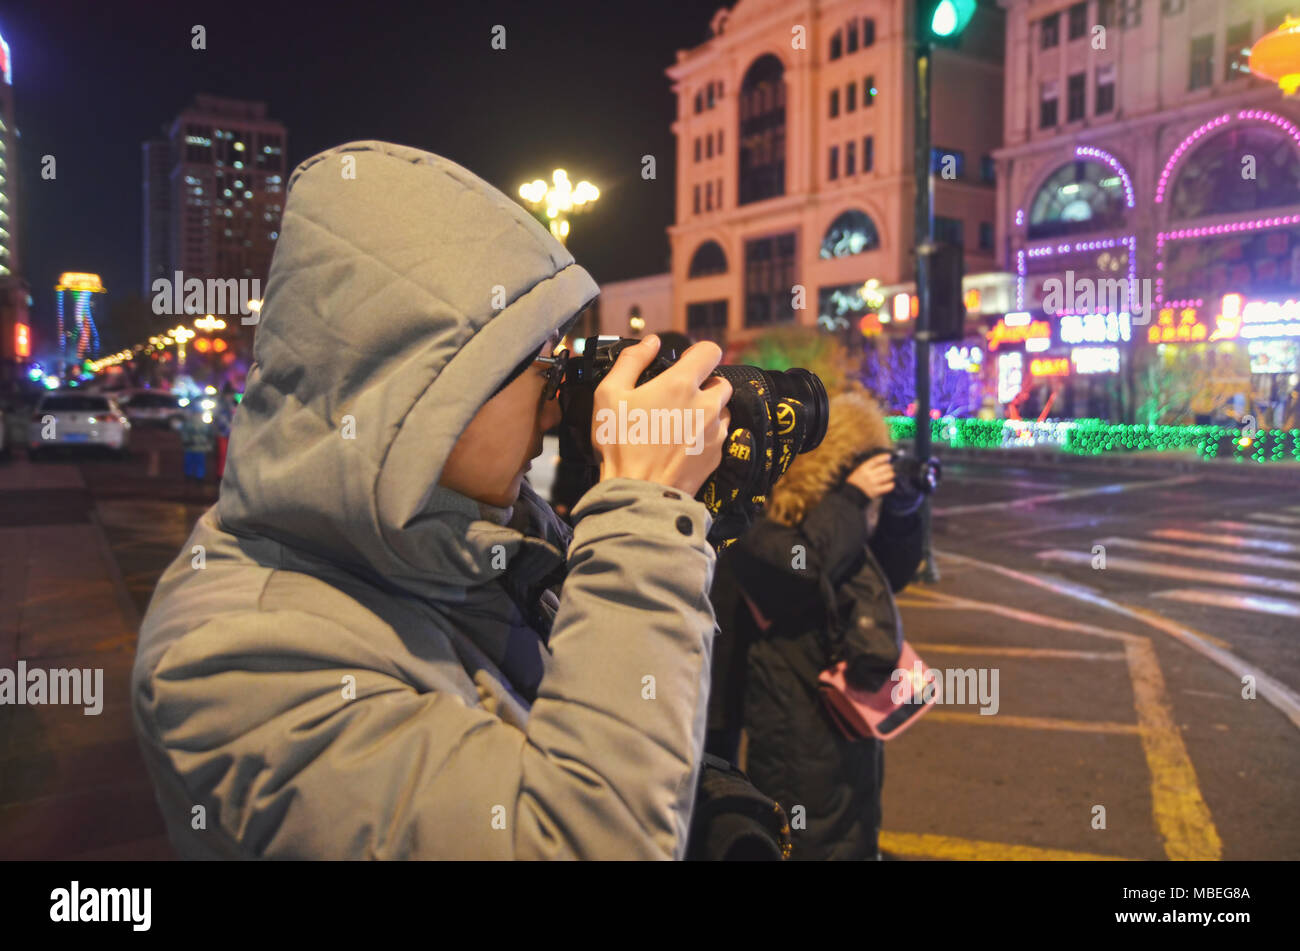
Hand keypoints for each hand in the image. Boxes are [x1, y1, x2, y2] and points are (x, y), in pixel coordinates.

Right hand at [593, 335, 731, 496]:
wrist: (638, 493)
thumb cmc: (620, 444)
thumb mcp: (609, 395)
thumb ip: (631, 361)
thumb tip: (650, 342)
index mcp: (681, 384)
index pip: (710, 351)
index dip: (699, 353)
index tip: (686, 362)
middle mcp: (706, 405)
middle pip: (720, 381)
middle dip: (704, 384)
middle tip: (679, 397)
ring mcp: (714, 431)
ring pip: (723, 409)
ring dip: (709, 409)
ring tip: (682, 422)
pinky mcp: (716, 455)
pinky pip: (720, 435)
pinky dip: (708, 434)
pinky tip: (685, 443)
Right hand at [845, 453, 894, 499]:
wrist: (852, 494)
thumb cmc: (857, 481)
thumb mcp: (859, 470)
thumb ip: (869, 466)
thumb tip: (883, 461)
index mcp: (863, 468)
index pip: (875, 460)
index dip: (883, 457)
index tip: (889, 456)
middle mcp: (868, 475)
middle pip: (884, 468)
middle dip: (889, 467)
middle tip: (890, 468)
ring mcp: (872, 483)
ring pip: (887, 476)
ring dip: (891, 474)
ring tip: (891, 474)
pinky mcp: (875, 491)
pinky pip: (887, 487)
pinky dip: (891, 485)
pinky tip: (891, 484)